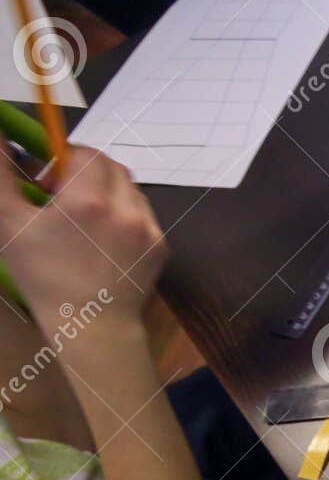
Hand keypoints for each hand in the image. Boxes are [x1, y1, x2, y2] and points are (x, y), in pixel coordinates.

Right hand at [0, 147, 166, 328]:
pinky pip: (144, 215)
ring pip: (130, 189)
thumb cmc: (44, 277)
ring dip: (109, 193)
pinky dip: (125, 216)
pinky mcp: (161, 246)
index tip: (51, 183)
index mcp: (89, 200)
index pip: (85, 153)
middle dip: (88, 172)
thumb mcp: (11, 224)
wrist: (91, 326)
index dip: (65, 160)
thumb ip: (1, 175)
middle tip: (66, 197)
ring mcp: (149, 228)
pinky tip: (106, 241)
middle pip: (112, 167)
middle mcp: (126, 208)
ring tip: (87, 221)